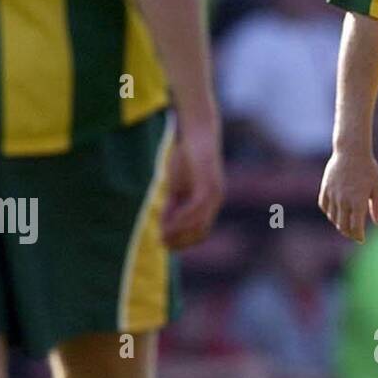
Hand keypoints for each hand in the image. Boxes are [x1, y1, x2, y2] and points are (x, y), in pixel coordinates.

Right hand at [162, 121, 223, 249]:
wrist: (198, 132)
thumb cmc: (186, 156)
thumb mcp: (176, 186)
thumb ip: (172, 206)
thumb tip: (164, 226)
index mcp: (210, 203)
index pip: (200, 233)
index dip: (184, 242)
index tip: (166, 245)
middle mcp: (215, 201)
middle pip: (201, 232)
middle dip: (181, 241)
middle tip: (161, 244)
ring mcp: (214, 193)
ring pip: (198, 222)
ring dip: (179, 232)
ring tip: (162, 236)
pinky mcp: (208, 184)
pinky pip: (196, 208)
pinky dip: (182, 217)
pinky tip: (168, 221)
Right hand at [319, 149, 377, 241]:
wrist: (351, 151)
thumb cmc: (368, 168)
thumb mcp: (376, 187)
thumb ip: (377, 207)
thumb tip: (377, 223)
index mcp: (358, 202)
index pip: (355, 228)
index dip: (358, 236)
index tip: (361, 239)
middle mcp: (344, 201)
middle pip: (342, 226)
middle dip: (349, 233)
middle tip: (354, 233)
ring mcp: (333, 194)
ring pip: (333, 217)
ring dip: (339, 223)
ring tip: (346, 222)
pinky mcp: (325, 188)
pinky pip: (324, 206)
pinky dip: (329, 212)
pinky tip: (336, 211)